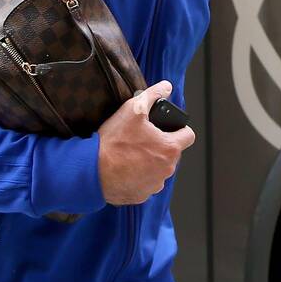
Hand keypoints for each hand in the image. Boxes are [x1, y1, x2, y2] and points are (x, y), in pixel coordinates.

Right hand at [96, 80, 195, 205]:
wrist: (92, 171)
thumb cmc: (114, 142)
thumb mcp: (133, 109)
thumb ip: (152, 95)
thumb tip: (166, 86)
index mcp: (170, 148)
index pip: (188, 136)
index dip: (179, 129)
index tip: (167, 128)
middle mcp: (167, 169)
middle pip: (172, 153)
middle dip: (161, 145)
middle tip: (142, 138)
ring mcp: (155, 184)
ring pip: (159, 169)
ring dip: (150, 162)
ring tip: (131, 154)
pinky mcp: (142, 195)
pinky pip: (145, 183)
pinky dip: (138, 176)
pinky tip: (125, 168)